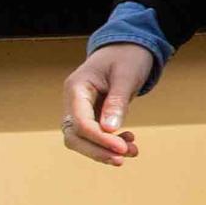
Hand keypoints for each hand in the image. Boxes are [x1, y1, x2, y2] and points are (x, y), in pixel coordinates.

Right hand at [63, 44, 154, 166]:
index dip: (99, 139)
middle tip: (122, 159)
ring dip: (104, 150)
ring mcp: (80, 108)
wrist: (129, 46)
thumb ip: (117, 102)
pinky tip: (129, 142)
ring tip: (132, 151)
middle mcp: (73, 100)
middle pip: (74, 136)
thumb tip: (110, 130)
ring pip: (83, 139)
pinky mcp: (91, 114)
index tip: (121, 148)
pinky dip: (109, 142)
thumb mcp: (126, 76)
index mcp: (76, 87)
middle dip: (97, 150)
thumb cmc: (128, 56)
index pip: (80, 122)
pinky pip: (94, 135)